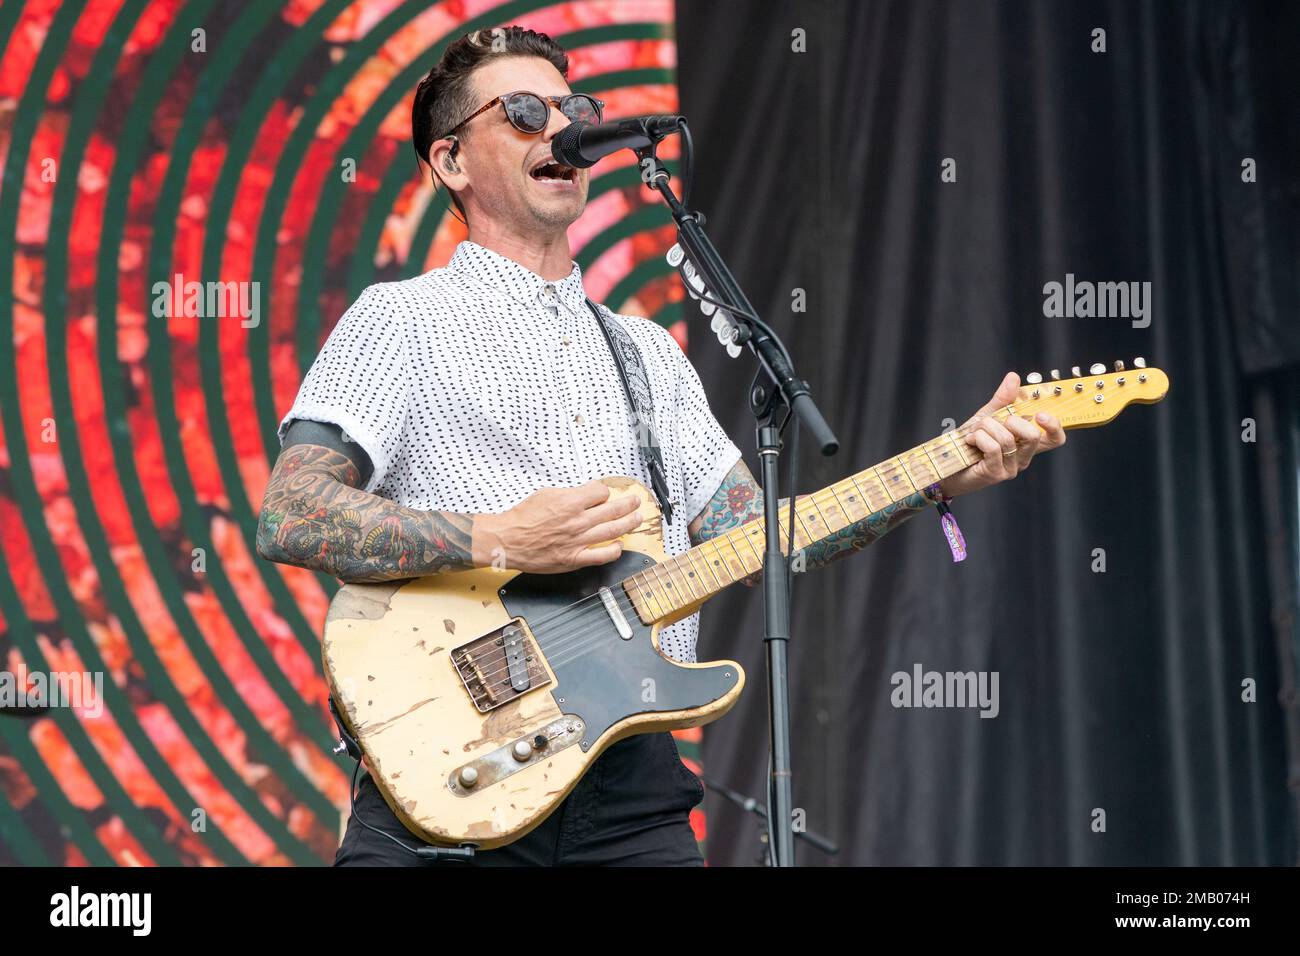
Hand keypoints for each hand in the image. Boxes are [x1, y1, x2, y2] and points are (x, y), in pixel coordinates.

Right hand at [471, 480, 643, 572]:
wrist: (508, 540)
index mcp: (570, 502)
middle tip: (636, 502)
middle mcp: (577, 521)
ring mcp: (578, 541)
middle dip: (628, 504)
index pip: (600, 492)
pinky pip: (602, 556)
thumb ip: (569, 493)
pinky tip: (619, 546)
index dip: (603, 491)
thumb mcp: (545, 494)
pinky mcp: (574, 558)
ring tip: (637, 518)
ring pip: (613, 530)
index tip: (603, 494)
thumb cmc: (522, 518)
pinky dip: (614, 550)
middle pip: (613, 510)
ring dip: (629, 523)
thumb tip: (586, 492)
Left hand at [938, 372, 1066, 498]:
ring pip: (1007, 438)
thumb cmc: (970, 442)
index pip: (1055, 439)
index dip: (1054, 426)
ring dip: (985, 427)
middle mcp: (1023, 458)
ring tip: (973, 432)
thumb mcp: (987, 416)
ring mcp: (1011, 468)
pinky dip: (978, 437)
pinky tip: (970, 441)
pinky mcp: (996, 474)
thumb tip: (1014, 377)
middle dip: (1010, 421)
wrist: (946, 463)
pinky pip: (992, 447)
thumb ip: (1003, 399)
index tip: (1039, 414)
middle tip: (991, 422)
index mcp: (1026, 444)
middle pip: (1033, 436)